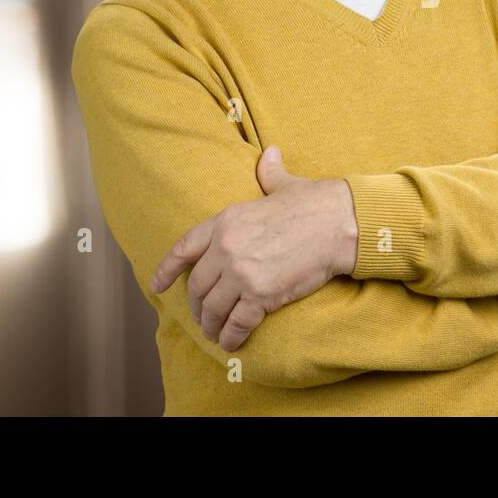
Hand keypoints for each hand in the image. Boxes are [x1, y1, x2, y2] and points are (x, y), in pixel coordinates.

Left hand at [148, 146, 358, 350]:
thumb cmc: (314, 202)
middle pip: (198, 285)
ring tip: (215, 334)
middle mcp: (226, 248)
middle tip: (202, 316)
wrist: (339, 222)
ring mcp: (242, 273)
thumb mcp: (283, 184)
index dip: (167, 269)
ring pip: (214, 309)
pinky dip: (231, 337)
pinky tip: (231, 343)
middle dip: (197, 305)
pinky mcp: (262, 295)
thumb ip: (269, 173)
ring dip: (211, 326)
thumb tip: (270, 154)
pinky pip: (237, 323)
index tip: (157, 285)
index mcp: (225, 220)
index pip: (184, 248)